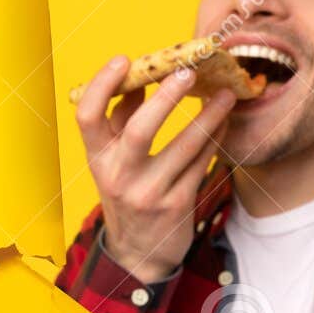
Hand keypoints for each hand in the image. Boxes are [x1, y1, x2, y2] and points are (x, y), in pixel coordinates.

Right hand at [74, 55, 234, 283]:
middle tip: (189, 71)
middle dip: (167, 98)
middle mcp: (118, 176)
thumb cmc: (128, 189)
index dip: (101, 85)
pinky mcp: (177, 206)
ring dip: (208, 116)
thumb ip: (122, 118)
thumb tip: (140, 76)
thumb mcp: (115, 158)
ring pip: (184, 147)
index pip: (87, 117)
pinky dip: (215, 138)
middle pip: (139, 131)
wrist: (139, 252)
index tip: (123, 59)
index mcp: (97, 158)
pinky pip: (201, 163)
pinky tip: (224, 120)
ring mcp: (148, 193)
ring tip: (226, 94)